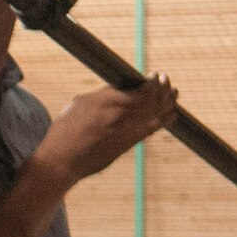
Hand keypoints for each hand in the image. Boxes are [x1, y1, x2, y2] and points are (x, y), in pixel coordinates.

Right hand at [39, 78, 177, 182]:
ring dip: (168, 101)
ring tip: (174, 93)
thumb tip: (120, 88)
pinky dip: (165, 119)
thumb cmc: (65, 131)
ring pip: (157, 113)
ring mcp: (128, 131)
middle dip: (163, 88)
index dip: (152, 81)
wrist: (62, 161)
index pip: (140, 88)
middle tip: (166, 80)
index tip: (155, 75)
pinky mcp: (129, 144)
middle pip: (153, 99)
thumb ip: (103, 94)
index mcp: (110, 101)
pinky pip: (153, 128)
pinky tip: (172, 114)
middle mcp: (123, 115)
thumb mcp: (79, 104)